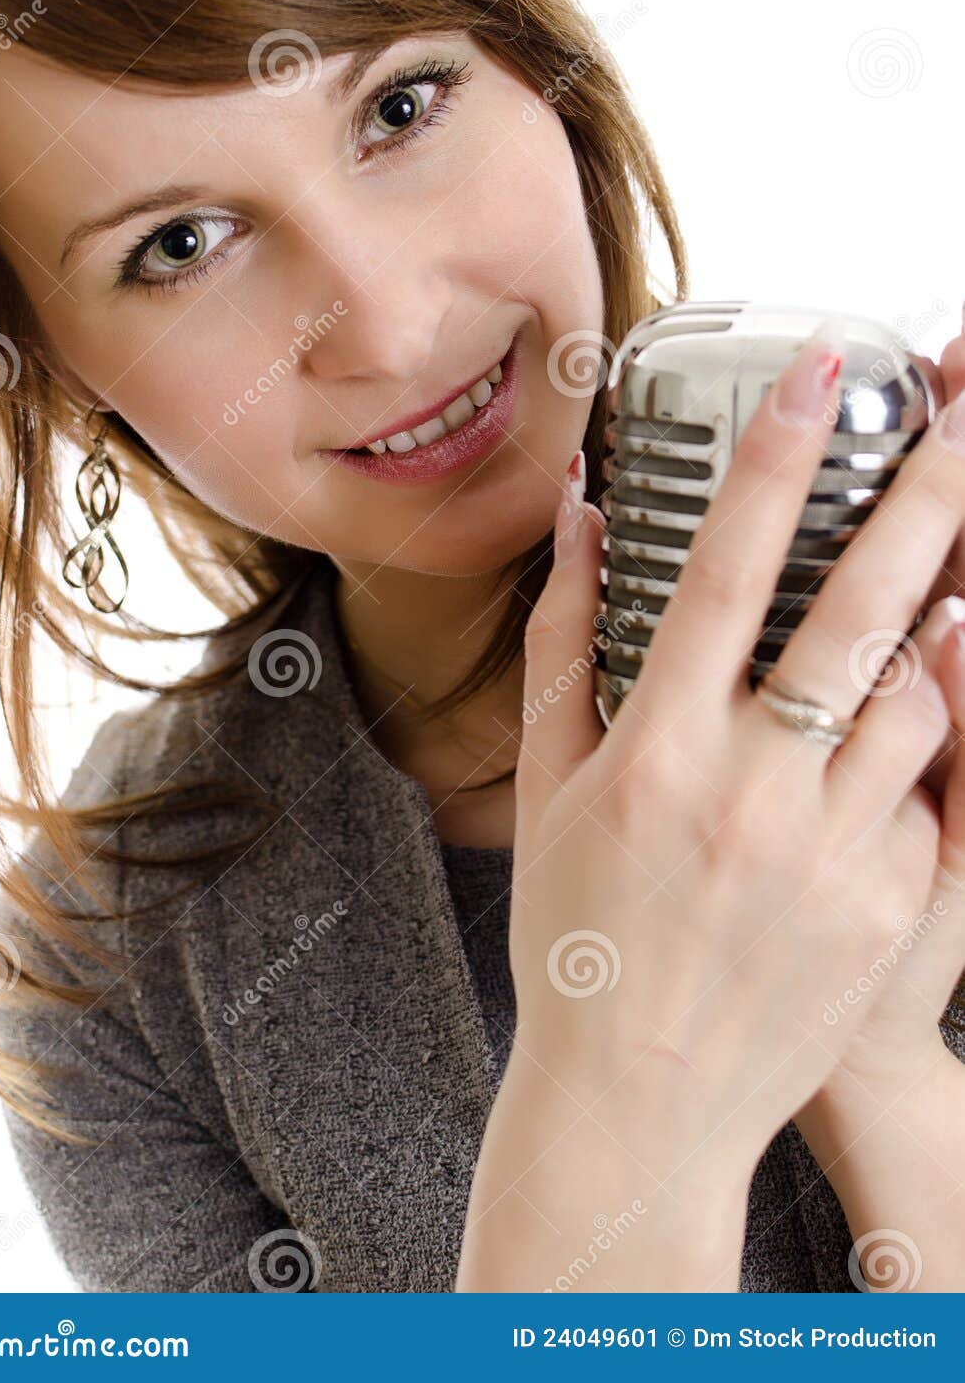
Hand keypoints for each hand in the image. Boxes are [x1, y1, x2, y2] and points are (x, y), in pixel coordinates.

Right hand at [510, 322, 964, 1181]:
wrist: (639, 1102)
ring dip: (935, 627)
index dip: (774, 457)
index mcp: (657, 748)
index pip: (726, 568)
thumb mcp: (547, 786)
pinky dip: (924, 746)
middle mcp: (751, 790)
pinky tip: (890, 742)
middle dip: (927, 494)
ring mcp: (833, 851)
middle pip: (860, 610)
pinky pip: (936, 790)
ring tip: (933, 584)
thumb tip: (585, 519)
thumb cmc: (575, 932)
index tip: (818, 370)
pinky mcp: (893, 906)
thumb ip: (565, 641)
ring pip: (923, 696)